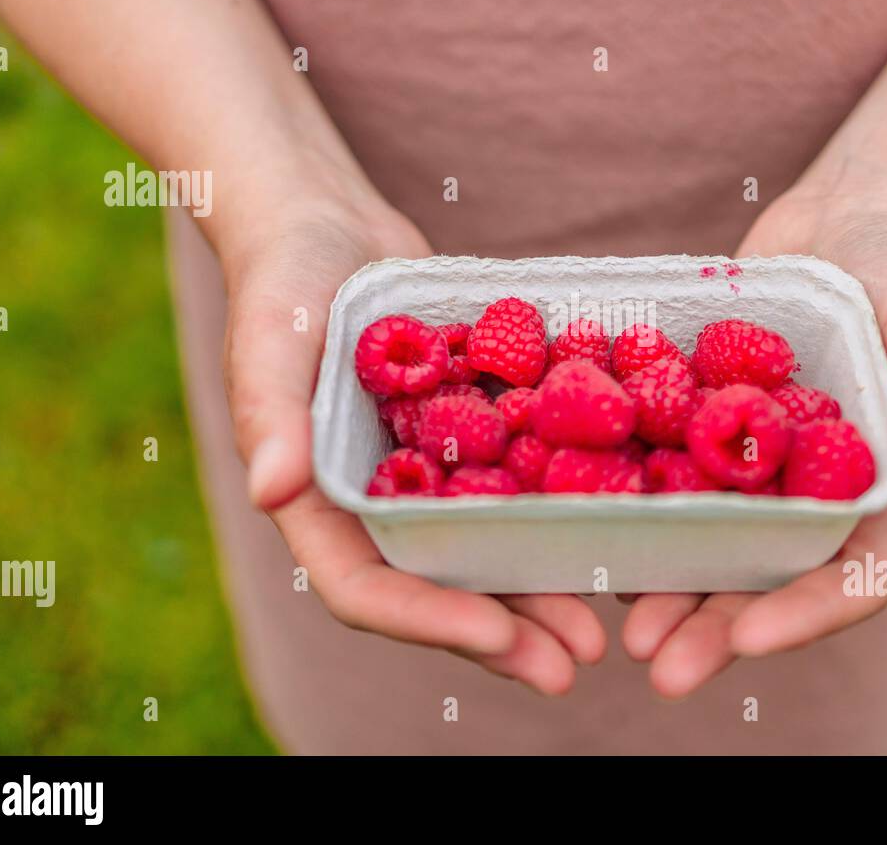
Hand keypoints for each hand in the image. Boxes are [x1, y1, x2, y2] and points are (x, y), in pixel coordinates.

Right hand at [222, 194, 605, 693]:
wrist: (329, 225)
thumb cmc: (285, 276)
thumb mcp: (272, 335)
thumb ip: (270, 412)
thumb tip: (273, 492)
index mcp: (317, 500)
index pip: (364, 586)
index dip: (430, 620)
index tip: (502, 638)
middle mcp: (372, 503)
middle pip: (438, 586)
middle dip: (506, 630)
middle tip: (580, 661)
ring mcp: (421, 476)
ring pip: (484, 549)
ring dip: (541, 589)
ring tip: (609, 621)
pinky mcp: (463, 439)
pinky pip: (510, 488)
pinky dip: (555, 513)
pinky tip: (616, 530)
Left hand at [623, 184, 886, 697]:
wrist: (847, 214)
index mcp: (883, 493)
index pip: (854, 577)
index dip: (803, 617)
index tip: (746, 641)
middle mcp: (819, 495)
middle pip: (770, 580)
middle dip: (715, 627)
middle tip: (653, 664)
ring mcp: (763, 467)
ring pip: (714, 545)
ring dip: (668, 587)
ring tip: (613, 617)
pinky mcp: (713, 427)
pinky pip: (674, 480)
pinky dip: (638, 510)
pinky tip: (586, 531)